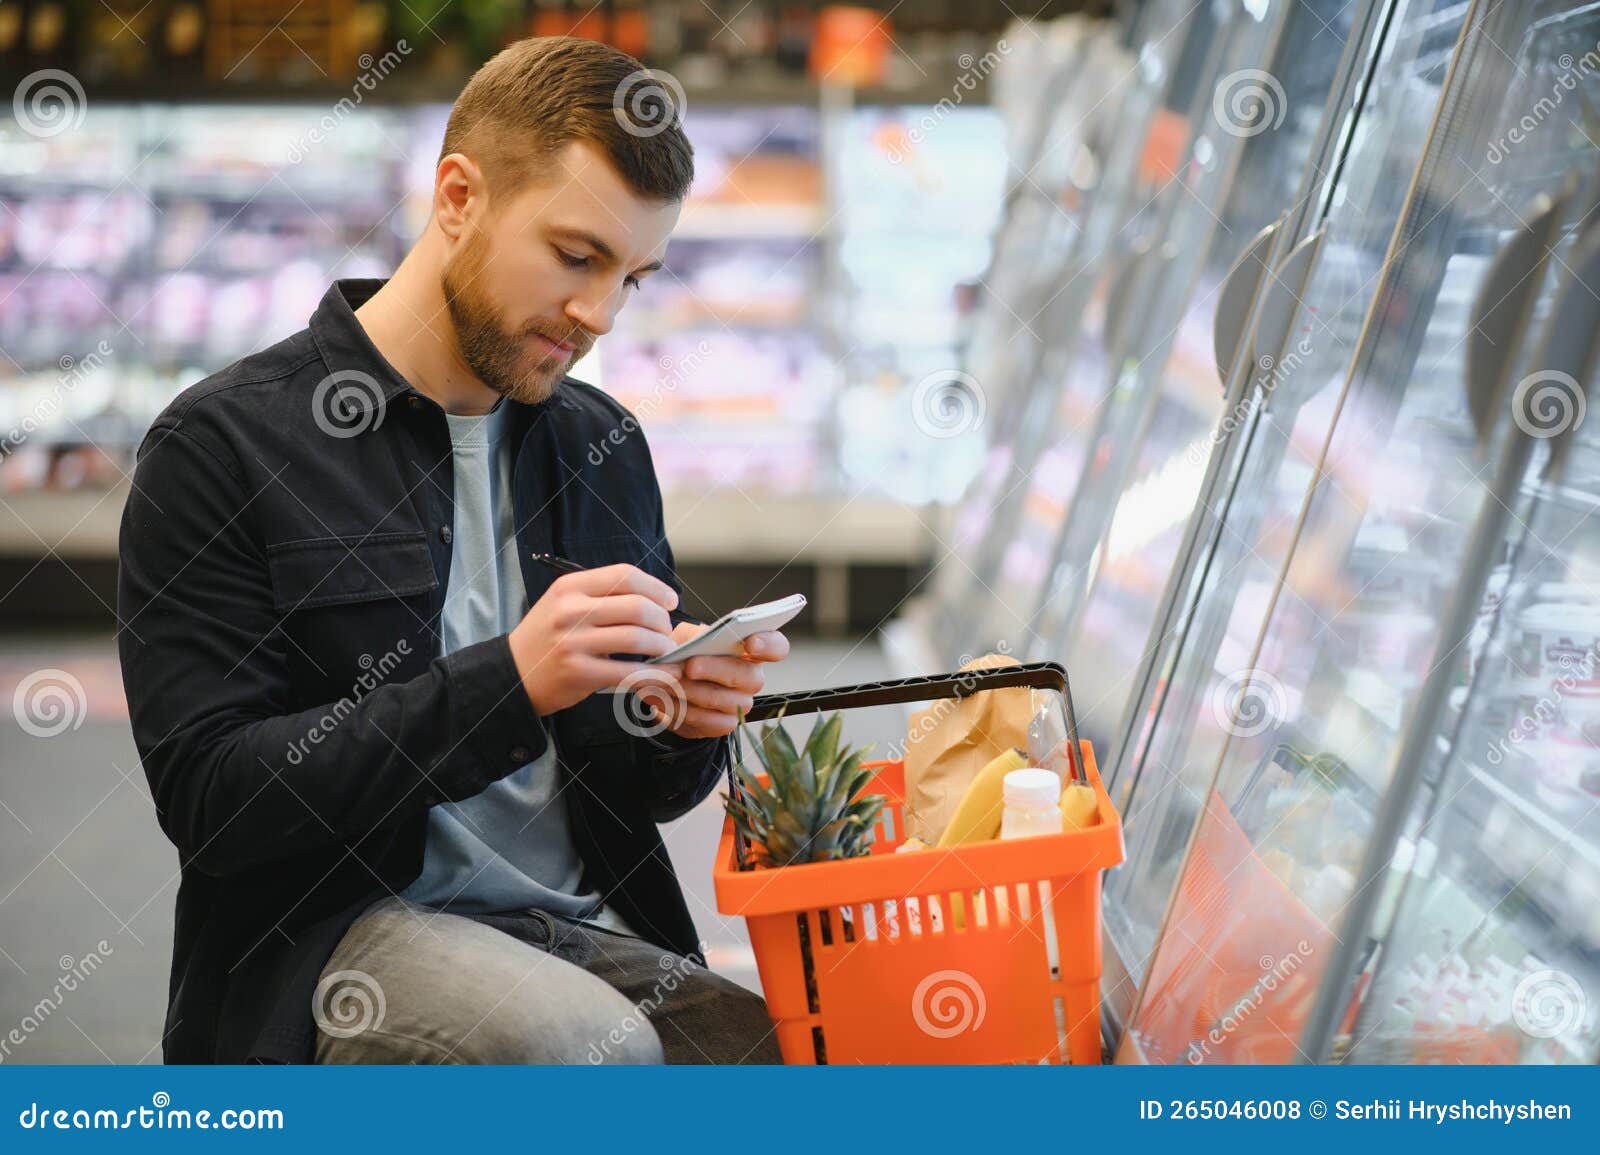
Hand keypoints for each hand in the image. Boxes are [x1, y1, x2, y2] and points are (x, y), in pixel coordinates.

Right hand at [508, 564, 678, 715]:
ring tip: (668, 652)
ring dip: (662, 647)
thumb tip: (655, 599)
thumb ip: (602, 596)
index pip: (624, 575)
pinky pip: (628, 671)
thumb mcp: (564, 604)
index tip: (671, 601)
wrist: (513, 674)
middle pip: (636, 606)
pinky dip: (654, 674)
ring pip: (636, 638)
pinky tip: (665, 675)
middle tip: (669, 633)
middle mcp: (570, 610)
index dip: (656, 587)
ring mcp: (573, 642)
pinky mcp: (578, 672)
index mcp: (570, 587)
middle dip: (662, 621)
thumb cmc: (548, 638)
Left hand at [637, 623, 790, 739]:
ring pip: (726, 701)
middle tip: (690, 666)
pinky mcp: (725, 723)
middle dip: (717, 670)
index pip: (777, 647)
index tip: (751, 642)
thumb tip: (692, 645)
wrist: (667, 684)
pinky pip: (710, 721)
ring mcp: (741, 703)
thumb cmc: (682, 652)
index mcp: (750, 649)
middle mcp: (752, 677)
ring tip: (667, 683)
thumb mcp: (684, 635)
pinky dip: (684, 711)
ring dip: (693, 692)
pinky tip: (665, 700)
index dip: (769, 644)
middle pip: (750, 677)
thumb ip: (690, 636)